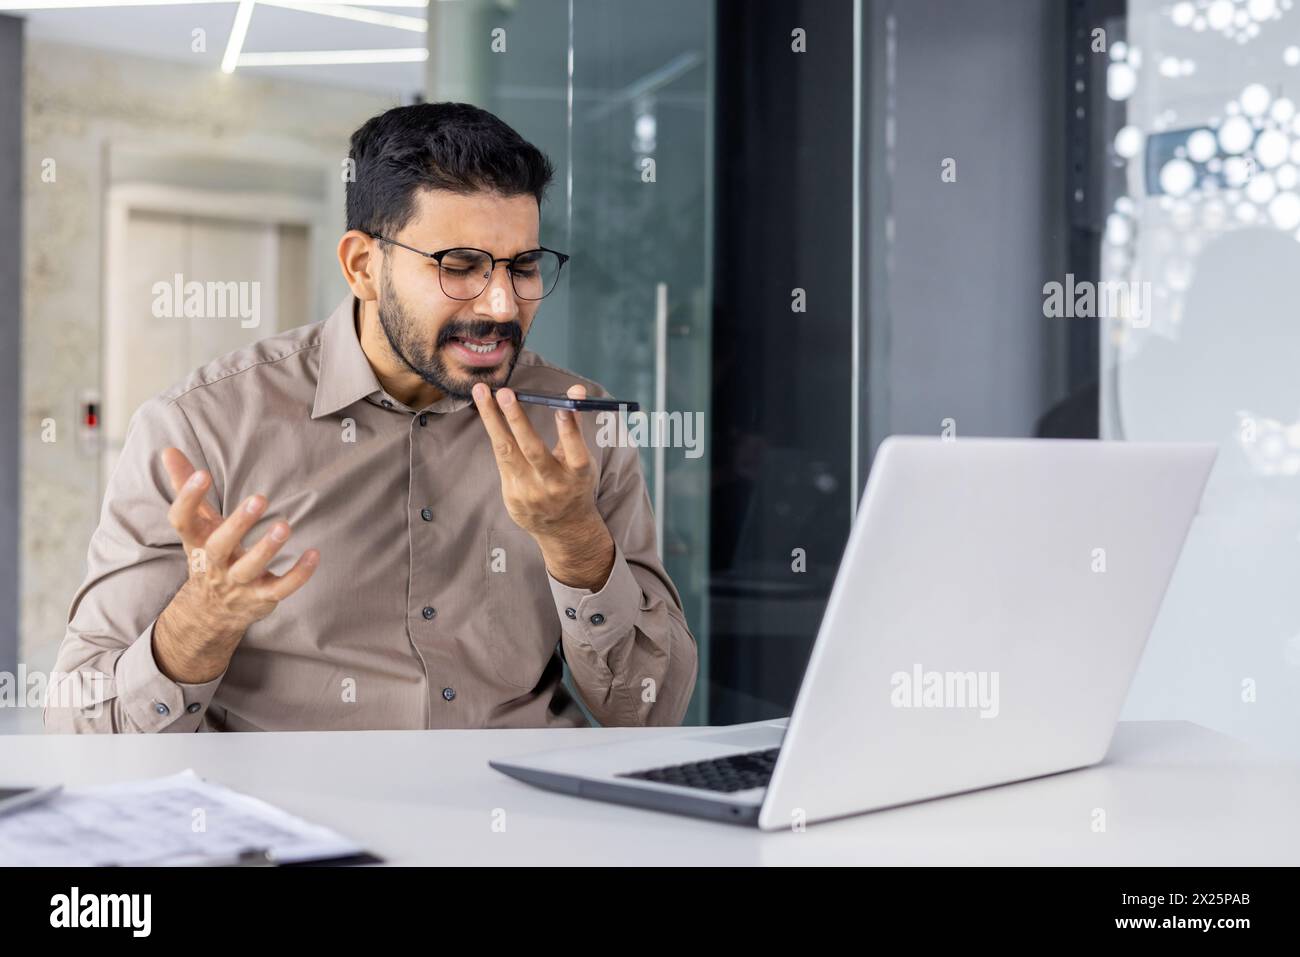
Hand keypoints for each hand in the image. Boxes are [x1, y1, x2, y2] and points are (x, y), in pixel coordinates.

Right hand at [152, 448, 318, 682]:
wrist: (211, 612)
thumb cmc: (209, 554)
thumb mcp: (197, 524)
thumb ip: (185, 486)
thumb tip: (168, 450)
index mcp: (197, 542)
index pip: (183, 521)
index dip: (187, 498)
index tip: (201, 474)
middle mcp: (214, 564)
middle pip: (220, 545)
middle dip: (239, 523)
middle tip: (260, 498)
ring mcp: (238, 583)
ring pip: (250, 568)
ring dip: (267, 548)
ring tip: (285, 525)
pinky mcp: (262, 597)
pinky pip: (281, 588)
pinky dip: (299, 574)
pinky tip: (314, 554)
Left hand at [471, 382, 613, 589]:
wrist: (564, 528)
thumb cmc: (574, 483)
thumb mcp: (582, 459)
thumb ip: (576, 425)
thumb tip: (575, 390)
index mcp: (578, 475)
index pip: (575, 451)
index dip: (570, 430)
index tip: (561, 407)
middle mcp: (554, 485)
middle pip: (533, 450)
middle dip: (517, 419)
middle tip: (505, 392)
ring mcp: (530, 493)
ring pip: (507, 452)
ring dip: (492, 420)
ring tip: (481, 393)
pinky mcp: (512, 496)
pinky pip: (501, 459)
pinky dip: (495, 434)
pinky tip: (488, 414)